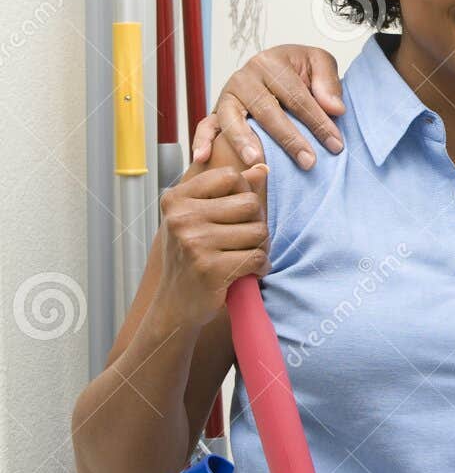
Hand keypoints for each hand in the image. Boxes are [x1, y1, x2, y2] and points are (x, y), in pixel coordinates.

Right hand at [155, 163, 270, 330]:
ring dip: (259, 247)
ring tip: (242, 256)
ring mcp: (194, 242)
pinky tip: (246, 273)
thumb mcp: (203, 218)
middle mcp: (181, 217)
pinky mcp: (210, 268)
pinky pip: (258, 257)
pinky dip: (260, 267)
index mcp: (176, 199)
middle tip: (244, 240)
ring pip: (258, 231)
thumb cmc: (193, 256)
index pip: (231, 176)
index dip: (244, 194)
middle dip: (256, 223)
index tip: (234, 214)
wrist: (176, 304)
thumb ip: (231, 192)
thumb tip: (261, 168)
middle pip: (250, 204)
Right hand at [192, 45, 344, 170]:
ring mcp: (228, 94)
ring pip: (233, 119)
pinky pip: (205, 125)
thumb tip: (334, 108)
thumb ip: (328, 82)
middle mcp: (245, 77)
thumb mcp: (318, 63)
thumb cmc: (297, 70)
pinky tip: (202, 158)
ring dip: (243, 140)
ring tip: (256, 160)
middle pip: (268, 110)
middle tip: (308, 161)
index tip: (336, 145)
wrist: (275, 69)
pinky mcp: (217, 110)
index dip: (318, 122)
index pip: (298, 96)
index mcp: (271, 62)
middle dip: (290, 139)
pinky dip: (202, 141)